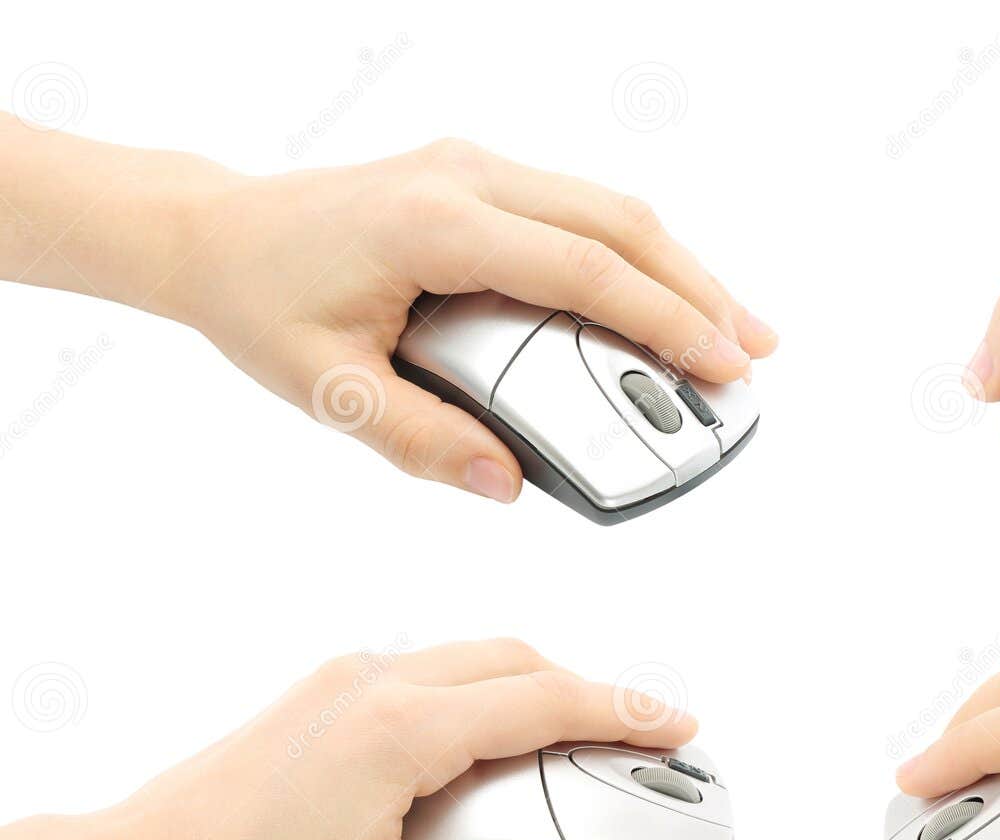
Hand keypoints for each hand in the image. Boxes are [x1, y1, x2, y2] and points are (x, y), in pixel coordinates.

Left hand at [0, 125, 776, 502]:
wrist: (216, 234)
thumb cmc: (265, 303)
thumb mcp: (329, 391)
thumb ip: (422, 441)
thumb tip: (510, 484)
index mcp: (433, 224)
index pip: (582, 268)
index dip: (665, 318)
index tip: (722, 366)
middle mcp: (466, 179)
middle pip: (620, 223)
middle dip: (701, 291)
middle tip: (758, 356)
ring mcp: (478, 169)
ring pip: (612, 208)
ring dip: (681, 268)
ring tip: (735, 331)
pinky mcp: (483, 179)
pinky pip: (584, 209)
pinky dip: (639, 255)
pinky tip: (668, 298)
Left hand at [0, 639, 695, 839]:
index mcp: (398, 729)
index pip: (544, 699)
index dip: (626, 711)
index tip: (681, 728)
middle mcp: (377, 684)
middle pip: (521, 662)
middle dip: (594, 697)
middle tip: (645, 745)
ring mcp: (350, 681)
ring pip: (479, 660)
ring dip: (541, 694)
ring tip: (579, 757)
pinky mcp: (332, 693)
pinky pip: (438, 672)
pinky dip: (491, 698)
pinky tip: (497, 757)